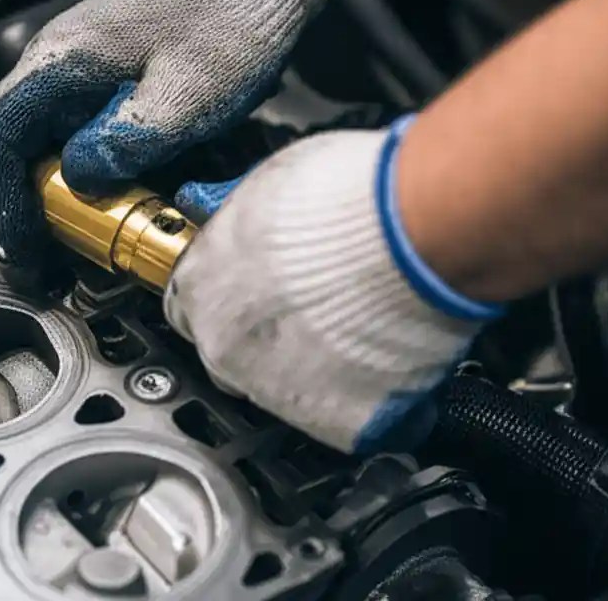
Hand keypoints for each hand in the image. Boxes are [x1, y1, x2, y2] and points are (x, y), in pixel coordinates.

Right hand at [0, 0, 324, 263]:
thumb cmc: (230, 17)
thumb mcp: (185, 95)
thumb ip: (126, 143)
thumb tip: (82, 181)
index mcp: (60, 61)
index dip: (4, 202)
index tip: (32, 248)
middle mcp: (58, 60)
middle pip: (12, 144)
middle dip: (27, 205)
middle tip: (57, 256)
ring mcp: (81, 66)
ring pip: (45, 140)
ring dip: (58, 191)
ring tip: (86, 235)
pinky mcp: (109, 73)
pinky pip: (79, 129)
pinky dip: (87, 169)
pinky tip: (116, 194)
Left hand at [164, 123, 502, 451]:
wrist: (416, 229)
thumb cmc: (350, 194)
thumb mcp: (270, 184)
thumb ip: (245, 221)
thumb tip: (242, 218)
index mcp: (200, 283)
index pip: (192, 307)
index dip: (231, 299)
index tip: (257, 292)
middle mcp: (225, 346)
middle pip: (232, 356)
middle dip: (269, 339)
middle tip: (319, 310)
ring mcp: (276, 391)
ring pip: (286, 393)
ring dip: (317, 370)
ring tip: (365, 329)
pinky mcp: (334, 423)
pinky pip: (347, 422)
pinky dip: (370, 402)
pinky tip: (392, 364)